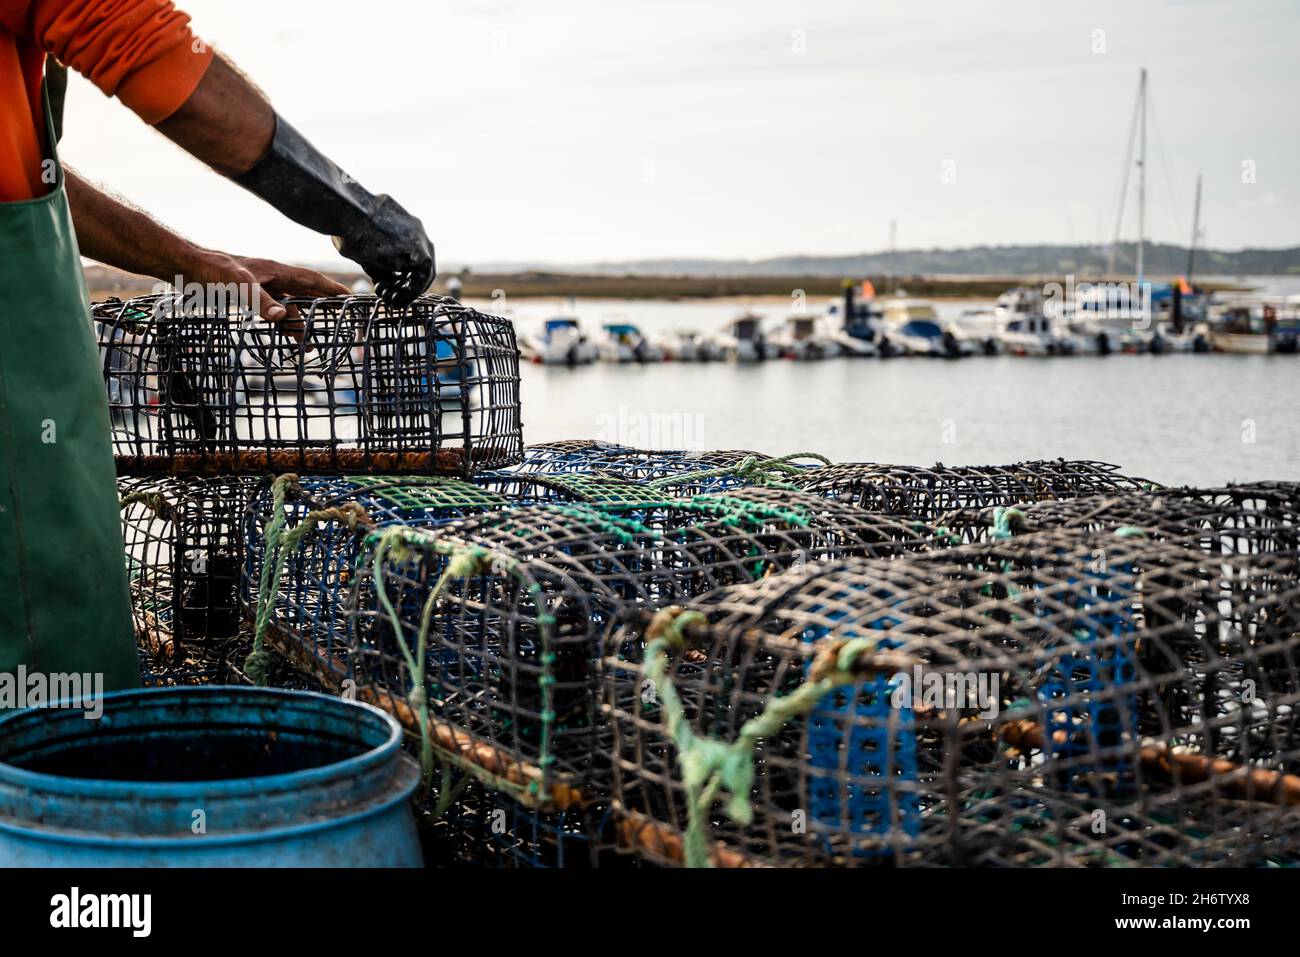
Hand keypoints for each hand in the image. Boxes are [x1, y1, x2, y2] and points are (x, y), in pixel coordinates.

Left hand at [179, 249, 349, 335]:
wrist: (188, 267)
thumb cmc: (213, 271)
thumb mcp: (238, 285)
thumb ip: (260, 301)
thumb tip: (282, 317)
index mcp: (276, 271)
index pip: (311, 280)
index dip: (332, 289)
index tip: (350, 297)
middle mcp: (273, 279)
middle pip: (306, 293)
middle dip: (323, 306)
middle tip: (341, 319)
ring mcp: (262, 288)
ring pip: (289, 306)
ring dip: (299, 323)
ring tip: (309, 343)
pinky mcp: (249, 296)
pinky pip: (274, 311)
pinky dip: (282, 323)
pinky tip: (285, 334)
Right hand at [333, 195, 435, 306]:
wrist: (348, 215)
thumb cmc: (347, 228)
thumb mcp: (365, 246)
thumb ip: (379, 262)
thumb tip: (383, 282)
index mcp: (403, 224)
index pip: (408, 254)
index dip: (395, 274)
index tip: (379, 285)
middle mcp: (416, 230)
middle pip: (417, 265)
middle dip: (402, 284)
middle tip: (386, 296)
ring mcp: (421, 240)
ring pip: (422, 274)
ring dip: (405, 291)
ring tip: (386, 298)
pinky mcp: (422, 254)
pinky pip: (421, 281)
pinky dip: (408, 294)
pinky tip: (393, 300)